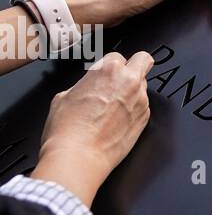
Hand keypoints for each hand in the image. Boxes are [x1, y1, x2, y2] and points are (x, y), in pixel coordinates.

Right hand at [31, 51, 153, 207]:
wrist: (78, 157)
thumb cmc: (67, 131)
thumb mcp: (63, 97)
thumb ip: (84, 84)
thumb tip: (89, 86)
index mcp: (108, 70)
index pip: (117, 56)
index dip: (108, 67)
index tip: (103, 76)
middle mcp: (129, 81)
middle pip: (144, 60)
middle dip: (135, 65)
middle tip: (124, 77)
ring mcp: (140, 99)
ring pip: (143, 85)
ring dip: (132, 91)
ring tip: (113, 108)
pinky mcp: (145, 118)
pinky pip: (143, 106)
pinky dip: (133, 110)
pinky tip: (117, 122)